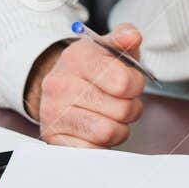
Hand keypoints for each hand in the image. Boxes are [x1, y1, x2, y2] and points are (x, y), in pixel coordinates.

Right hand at [23, 24, 145, 147]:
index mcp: (76, 57)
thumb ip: (124, 38)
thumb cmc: (91, 71)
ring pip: (108, 132)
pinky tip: (94, 131)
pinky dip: (101, 145)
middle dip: (130, 109)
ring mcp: (53, 113)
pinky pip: (92, 151)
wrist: (59, 88)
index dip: (136, 85)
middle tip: (119, 102)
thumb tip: (132, 36)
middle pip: (121, 110)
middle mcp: (60, 84)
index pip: (124, 82)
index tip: (129, 83)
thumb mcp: (108, 49)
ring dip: (118, 129)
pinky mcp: (53, 138)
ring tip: (108, 116)